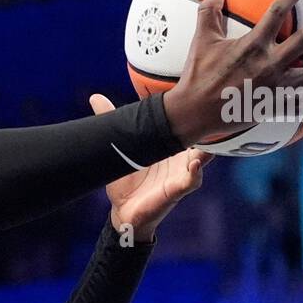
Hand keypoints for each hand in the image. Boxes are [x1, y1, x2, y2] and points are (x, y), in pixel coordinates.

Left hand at [93, 94, 211, 241]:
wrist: (123, 210)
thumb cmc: (127, 179)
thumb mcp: (120, 147)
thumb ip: (113, 121)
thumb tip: (95, 97)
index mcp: (170, 144)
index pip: (187, 123)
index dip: (193, 109)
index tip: (195, 92)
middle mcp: (181, 157)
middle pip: (202, 138)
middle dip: (207, 126)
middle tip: (207, 110)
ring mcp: (181, 173)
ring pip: (202, 158)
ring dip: (206, 148)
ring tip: (206, 138)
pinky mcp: (177, 190)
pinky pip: (191, 181)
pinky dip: (194, 173)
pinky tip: (194, 164)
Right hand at [162, 0, 302, 146]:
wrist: (193, 112)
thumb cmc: (196, 75)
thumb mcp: (201, 40)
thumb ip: (209, 11)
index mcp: (253, 45)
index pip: (276, 14)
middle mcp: (268, 63)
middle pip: (301, 42)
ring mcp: (272, 86)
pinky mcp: (269, 106)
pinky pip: (293, 105)